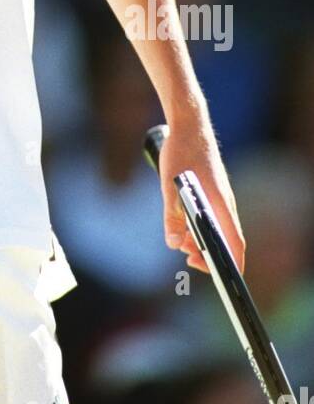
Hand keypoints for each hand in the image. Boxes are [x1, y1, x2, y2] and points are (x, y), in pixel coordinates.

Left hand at [159, 118, 245, 275]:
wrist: (189, 125)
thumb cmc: (181, 152)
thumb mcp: (169, 185)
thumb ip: (171, 216)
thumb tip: (173, 244)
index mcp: (220, 204)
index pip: (235, 243)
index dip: (233, 264)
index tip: (223, 278)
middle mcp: (225, 203)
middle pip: (227, 240)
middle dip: (210, 256)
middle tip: (188, 260)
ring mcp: (221, 198)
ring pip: (219, 229)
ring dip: (203, 242)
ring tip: (182, 244)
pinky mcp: (214, 193)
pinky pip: (214, 218)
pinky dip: (202, 229)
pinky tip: (184, 228)